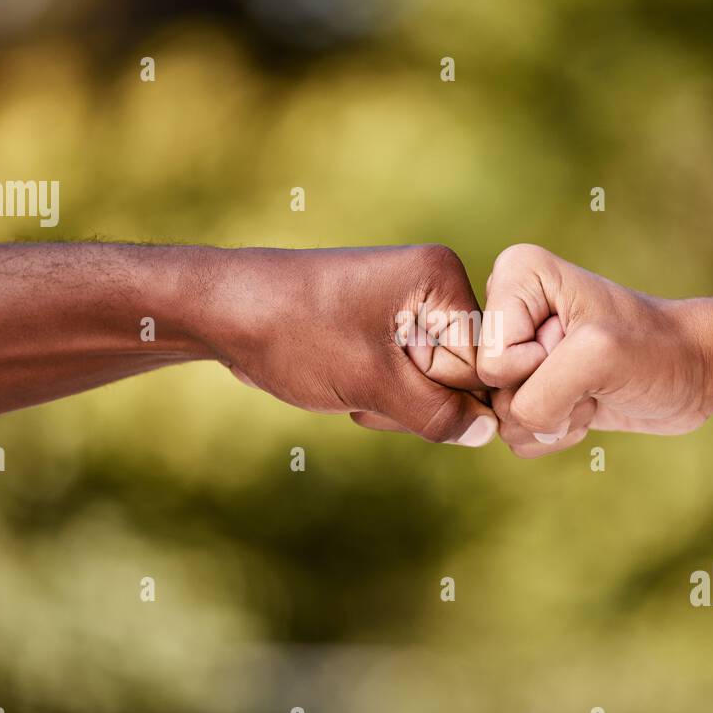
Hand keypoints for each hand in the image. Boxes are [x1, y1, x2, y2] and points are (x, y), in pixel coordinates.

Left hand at [194, 244, 497, 445]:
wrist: (225, 312)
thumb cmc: (294, 333)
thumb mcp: (371, 384)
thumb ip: (438, 415)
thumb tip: (487, 433)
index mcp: (441, 279)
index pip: (482, 366)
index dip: (439, 394)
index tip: (387, 378)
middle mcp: (434, 286)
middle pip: (459, 379)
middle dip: (413, 400)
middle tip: (363, 382)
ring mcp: (410, 308)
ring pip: (431, 389)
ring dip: (392, 403)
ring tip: (347, 377)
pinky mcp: (388, 329)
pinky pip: (406, 382)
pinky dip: (378, 394)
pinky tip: (344, 379)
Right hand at [477, 244, 706, 456]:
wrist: (692, 372)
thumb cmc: (655, 351)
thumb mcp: (598, 358)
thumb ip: (538, 394)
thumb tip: (513, 426)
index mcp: (516, 274)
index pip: (492, 359)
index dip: (539, 367)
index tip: (580, 344)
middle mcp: (508, 307)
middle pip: (491, 390)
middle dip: (547, 396)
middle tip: (590, 372)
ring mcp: (515, 350)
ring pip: (500, 416)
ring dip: (555, 417)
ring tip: (592, 387)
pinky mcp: (528, 386)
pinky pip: (517, 432)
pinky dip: (557, 431)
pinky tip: (587, 404)